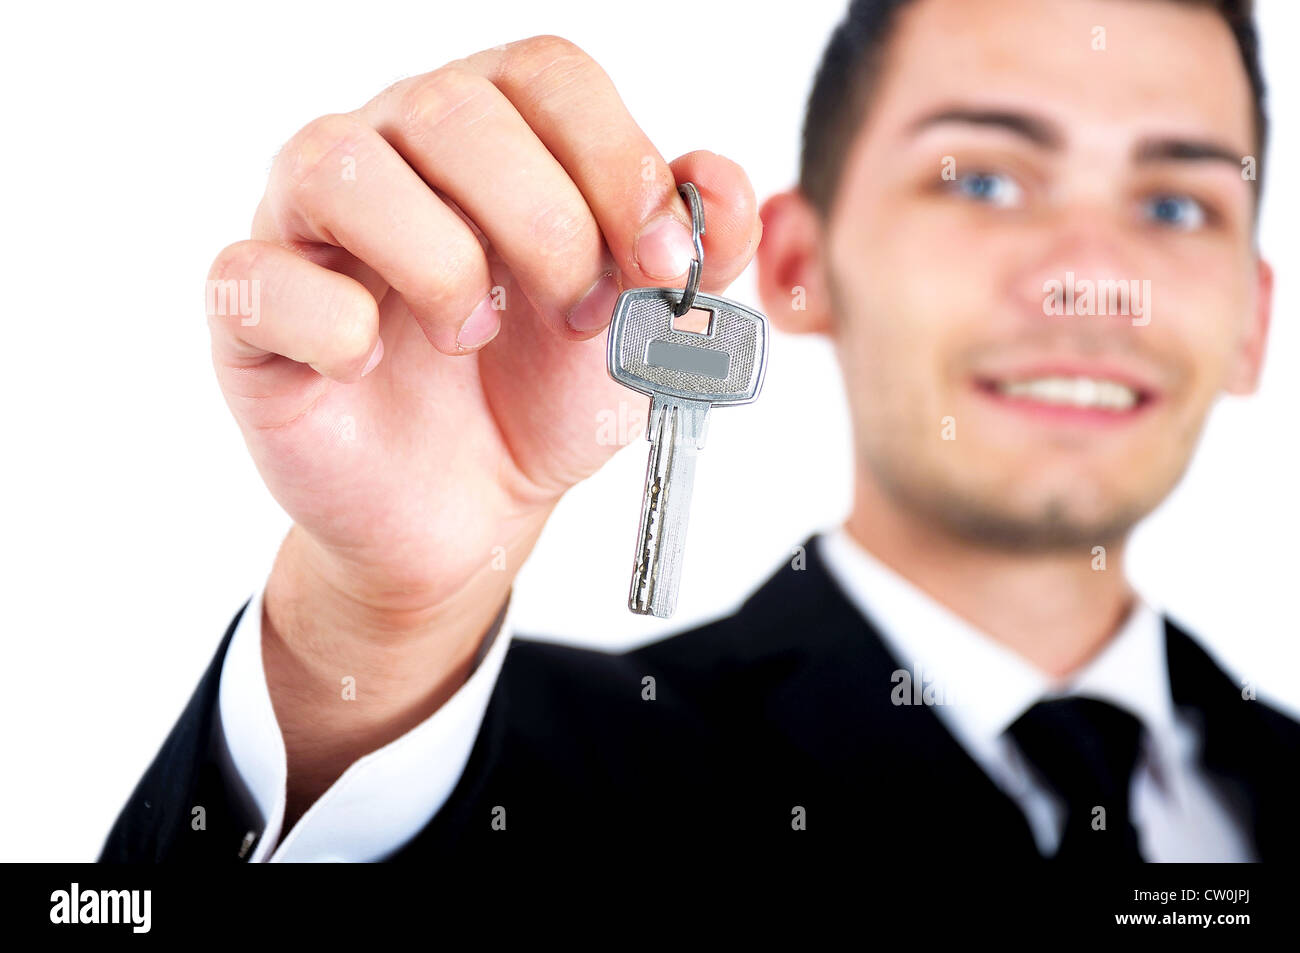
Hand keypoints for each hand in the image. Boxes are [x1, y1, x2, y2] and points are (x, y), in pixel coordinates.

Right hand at [204, 36, 759, 816]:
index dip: (617, 162)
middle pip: (453, 108)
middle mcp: (394, 150)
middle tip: (577, 316)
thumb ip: (699, 253)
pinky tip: (374, 362)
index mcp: (496, 134)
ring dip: (443, 266)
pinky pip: (259, 278)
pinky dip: (336, 328)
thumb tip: (718, 184)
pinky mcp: (251, 304)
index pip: (549, 74)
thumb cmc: (544, 397)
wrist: (470, 509)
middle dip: (545, 225)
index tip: (659, 266)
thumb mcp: (646, 330)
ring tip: (473, 336)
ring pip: (345, 166)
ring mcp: (307, 220)